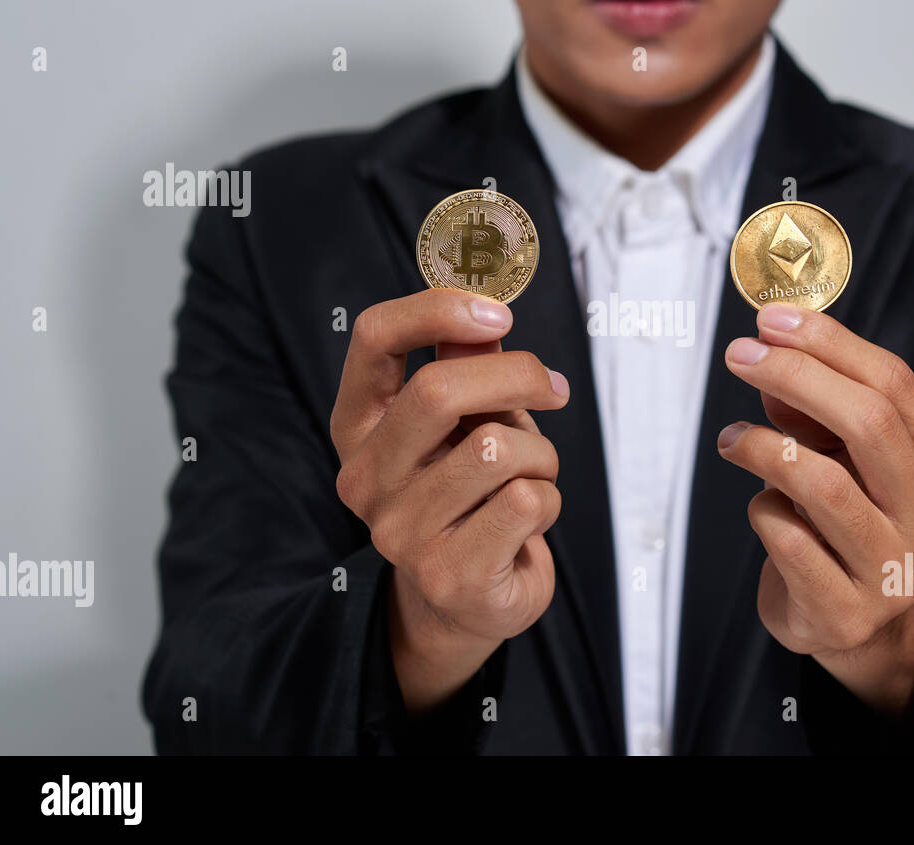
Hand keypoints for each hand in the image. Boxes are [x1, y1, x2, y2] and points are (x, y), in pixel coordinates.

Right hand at [330, 288, 569, 711]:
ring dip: (540, 453)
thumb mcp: (463, 425)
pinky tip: (528, 519)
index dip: (436, 309)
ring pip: (498, 448)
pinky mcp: (450, 574)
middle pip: (438, 390)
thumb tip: (485, 319)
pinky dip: (548, 500)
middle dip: (517, 377)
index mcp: (358, 428)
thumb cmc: (471, 497)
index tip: (498, 314)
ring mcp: (400, 532)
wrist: (464, 603)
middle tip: (555, 388)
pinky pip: (526, 500)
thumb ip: (467, 370)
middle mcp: (365, 479)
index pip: (373, 339)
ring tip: (531, 475)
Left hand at [716, 303, 913, 714]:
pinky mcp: (845, 611)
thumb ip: (815, 409)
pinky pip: (787, 537)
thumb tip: (772, 352)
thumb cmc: (846, 526)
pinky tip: (760, 506)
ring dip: (763, 445)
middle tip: (742, 356)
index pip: (896, 387)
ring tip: (732, 438)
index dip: (830, 344)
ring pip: (823, 482)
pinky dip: (761, 508)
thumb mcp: (842, 460)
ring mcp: (894, 571)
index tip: (772, 320)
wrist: (851, 627)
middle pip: (870, 423)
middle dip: (797, 376)